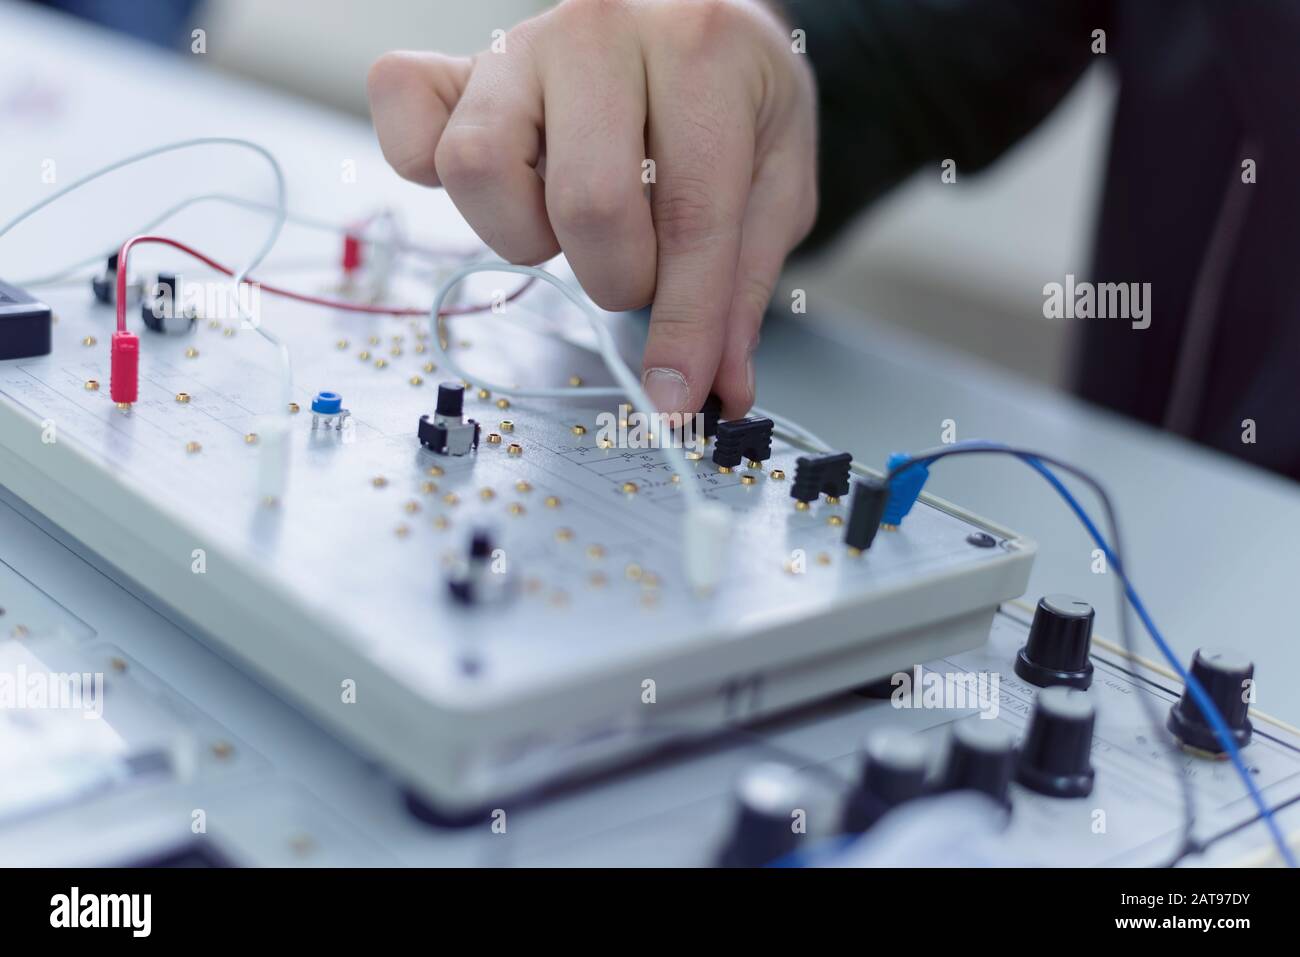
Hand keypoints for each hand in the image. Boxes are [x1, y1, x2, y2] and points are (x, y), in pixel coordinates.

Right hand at [367, 0, 816, 416]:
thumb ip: (743, 288)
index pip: (690, 215)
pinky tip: (503, 187)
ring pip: (477, 167)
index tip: (675, 400)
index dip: (684, 327)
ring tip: (568, 224)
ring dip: (526, 235)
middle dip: (617, 278)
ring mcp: (519, 44)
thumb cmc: (737, 103)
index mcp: (702, 50)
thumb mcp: (774, 185)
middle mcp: (601, 30)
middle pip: (584, 202)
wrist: (703, 21)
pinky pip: (405, 118)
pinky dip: (427, 168)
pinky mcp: (462, 65)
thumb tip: (717, 390)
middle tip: (638, 269)